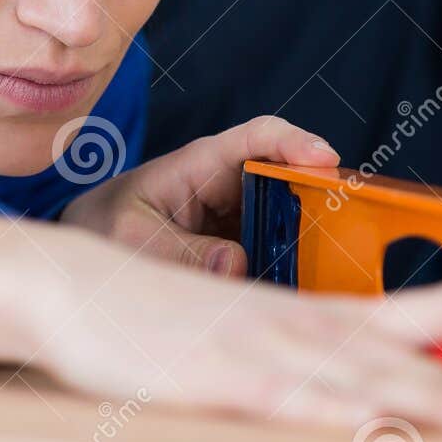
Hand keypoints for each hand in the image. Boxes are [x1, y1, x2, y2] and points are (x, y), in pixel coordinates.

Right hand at [38, 247, 441, 436]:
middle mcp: (316, 327)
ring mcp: (274, 350)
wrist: (87, 287)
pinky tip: (379, 431)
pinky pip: (296, 397)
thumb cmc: (174, 321)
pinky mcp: (227, 378)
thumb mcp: (263, 336)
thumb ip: (327, 358)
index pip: (440, 313)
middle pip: (432, 342)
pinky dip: (342, 414)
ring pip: (376, 373)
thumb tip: (393, 392)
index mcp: (328, 315)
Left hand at [58, 114, 338, 275]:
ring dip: (314, 247)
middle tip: (350, 228)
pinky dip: (297, 278)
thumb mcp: (129, 236)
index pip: (258, 138)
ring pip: (294, 226)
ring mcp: (244, 223)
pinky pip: (281, 260)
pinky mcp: (247, 256)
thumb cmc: (105, 225)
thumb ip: (177, 251)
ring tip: (337, 273)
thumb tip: (235, 264)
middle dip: (323, 201)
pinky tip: (308, 302)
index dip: (295, 143)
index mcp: (203, 165)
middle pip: (292, 184)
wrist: (91, 247)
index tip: (325, 159)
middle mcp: (233, 189)